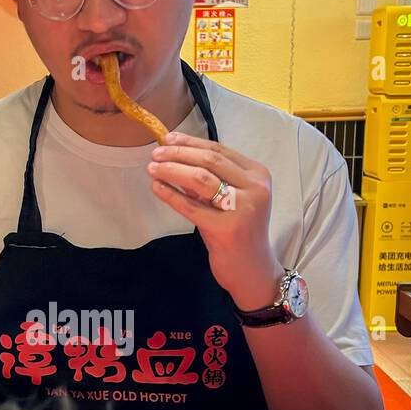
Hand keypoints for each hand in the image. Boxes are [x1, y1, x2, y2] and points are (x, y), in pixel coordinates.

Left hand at [147, 133, 284, 309]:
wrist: (252, 270)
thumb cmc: (240, 231)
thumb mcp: (232, 199)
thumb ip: (212, 179)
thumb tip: (176, 156)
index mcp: (258, 175)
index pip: (219, 151)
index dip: (191, 143)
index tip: (169, 139)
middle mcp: (254, 189)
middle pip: (209, 161)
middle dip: (178, 154)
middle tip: (155, 153)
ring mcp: (242, 209)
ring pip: (199, 179)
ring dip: (171, 170)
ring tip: (152, 168)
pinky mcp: (225, 229)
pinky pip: (190, 206)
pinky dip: (170, 194)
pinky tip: (157, 187)